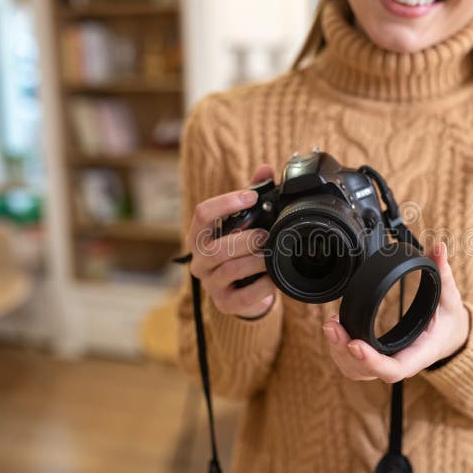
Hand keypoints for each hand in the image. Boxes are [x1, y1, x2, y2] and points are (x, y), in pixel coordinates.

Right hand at [187, 164, 276, 317]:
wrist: (242, 292)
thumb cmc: (240, 252)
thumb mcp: (243, 223)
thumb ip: (252, 196)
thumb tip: (265, 169)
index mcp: (200, 236)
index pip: (202, 214)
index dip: (226, 203)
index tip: (251, 197)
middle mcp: (199, 260)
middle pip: (217, 247)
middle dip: (247, 239)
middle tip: (267, 235)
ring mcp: (210, 284)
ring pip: (231, 269)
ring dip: (257, 260)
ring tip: (272, 254)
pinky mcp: (225, 303)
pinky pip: (245, 295)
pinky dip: (263, 285)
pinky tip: (273, 277)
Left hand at [322, 242, 469, 382]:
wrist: (450, 337)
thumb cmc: (449, 321)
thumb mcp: (449, 298)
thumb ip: (443, 274)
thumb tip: (439, 248)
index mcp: (420, 353)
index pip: (394, 368)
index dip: (372, 361)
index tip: (355, 344)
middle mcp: (401, 363)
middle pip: (367, 371)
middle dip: (345, 351)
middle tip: (332, 326)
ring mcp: (386, 363)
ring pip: (356, 370)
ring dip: (339, 352)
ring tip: (331, 326)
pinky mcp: (377, 359)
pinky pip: (354, 365)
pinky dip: (340, 352)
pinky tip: (335, 332)